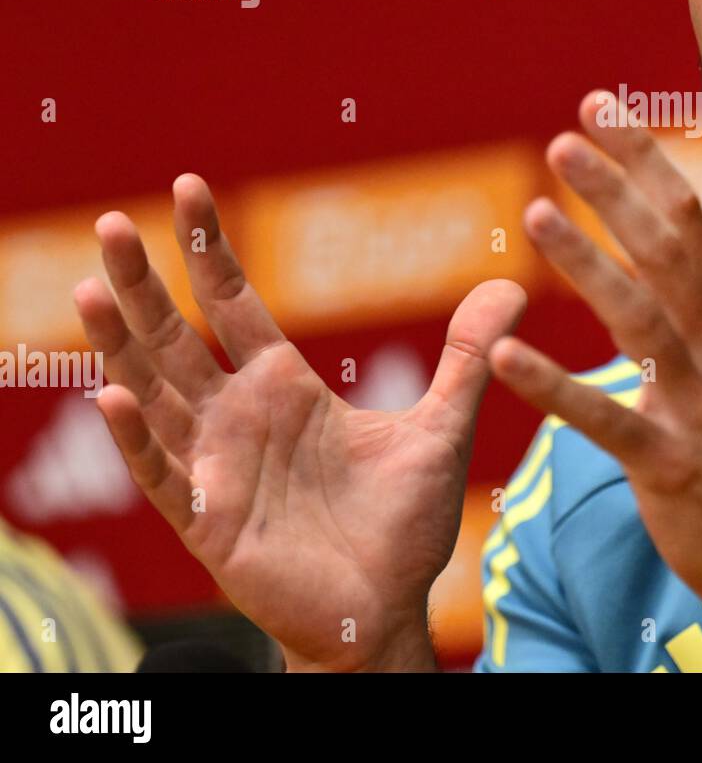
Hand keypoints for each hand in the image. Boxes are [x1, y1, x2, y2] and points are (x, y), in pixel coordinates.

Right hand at [74, 174, 525, 671]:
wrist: (389, 610)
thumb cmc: (403, 522)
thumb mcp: (442, 426)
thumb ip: (467, 354)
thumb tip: (512, 283)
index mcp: (283, 388)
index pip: (233, 303)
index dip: (210, 248)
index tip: (188, 185)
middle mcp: (238, 418)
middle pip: (177, 337)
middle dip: (144, 283)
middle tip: (113, 222)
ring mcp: (217, 468)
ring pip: (156, 396)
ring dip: (123, 348)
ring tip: (93, 290)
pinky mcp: (212, 523)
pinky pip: (166, 476)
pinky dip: (138, 440)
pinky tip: (113, 398)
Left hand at [488, 91, 701, 654]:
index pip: (687, 219)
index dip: (644, 161)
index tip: (603, 107)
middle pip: (666, 254)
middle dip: (616, 192)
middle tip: (564, 138)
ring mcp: (698, 407)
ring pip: (642, 321)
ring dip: (589, 265)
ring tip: (537, 213)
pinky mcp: (669, 465)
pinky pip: (610, 422)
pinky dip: (558, 390)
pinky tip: (507, 355)